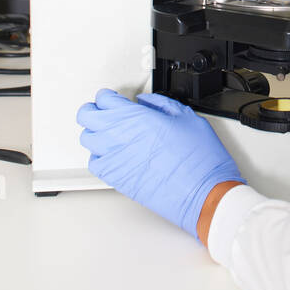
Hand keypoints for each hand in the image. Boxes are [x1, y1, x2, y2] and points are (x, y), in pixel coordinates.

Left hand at [77, 89, 243, 239]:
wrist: (202, 193)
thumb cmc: (200, 160)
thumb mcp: (187, 118)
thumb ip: (161, 104)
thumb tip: (146, 102)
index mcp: (138, 118)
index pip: (104, 100)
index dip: (108, 96)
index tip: (113, 98)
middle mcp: (121, 137)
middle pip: (87, 116)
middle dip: (94, 110)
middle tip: (104, 110)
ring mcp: (116, 159)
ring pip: (87, 139)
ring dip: (94, 132)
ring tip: (105, 131)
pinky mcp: (117, 179)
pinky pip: (95, 163)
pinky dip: (98, 155)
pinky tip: (109, 153)